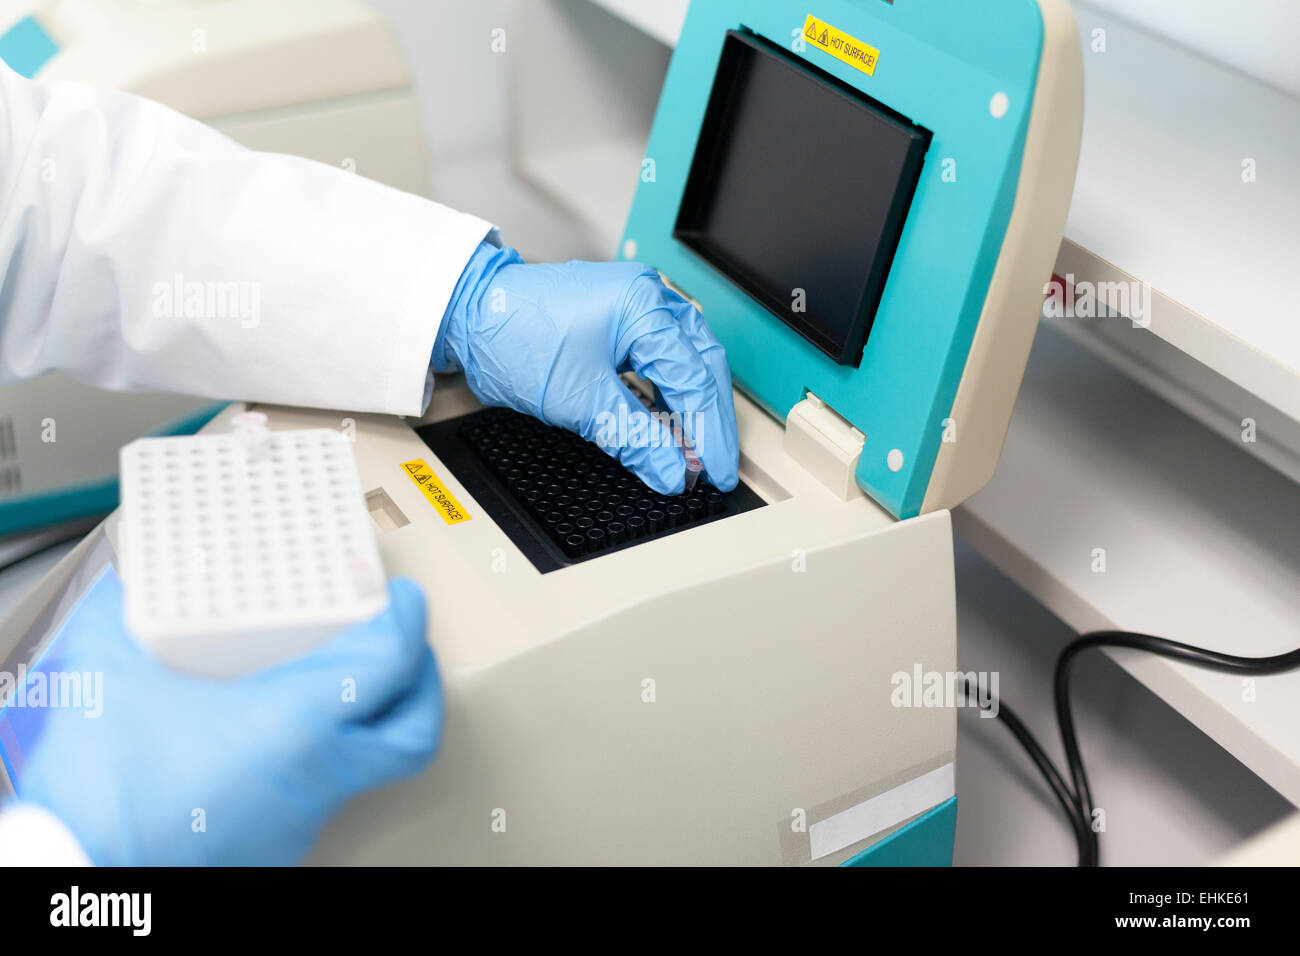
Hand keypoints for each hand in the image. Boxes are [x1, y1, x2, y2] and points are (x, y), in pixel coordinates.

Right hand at [15, 568, 439, 865]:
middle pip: (415, 732)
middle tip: (404, 649)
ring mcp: (301, 819)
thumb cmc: (99, 794)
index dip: (407, 622)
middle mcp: (315, 778)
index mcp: (294, 725)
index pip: (390, 664)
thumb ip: (121, 618)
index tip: (402, 601)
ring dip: (368, 726)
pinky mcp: (275, 847)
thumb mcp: (109, 678)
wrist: (71, 870)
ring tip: (342, 688)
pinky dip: (321, 761)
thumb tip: (123, 590)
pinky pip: (322, 797)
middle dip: (422, 685)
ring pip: (369, 769)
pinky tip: (284, 741)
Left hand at [435, 243, 739, 493]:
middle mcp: (648, 297)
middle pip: (701, 365)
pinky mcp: (619, 320)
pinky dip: (668, 394)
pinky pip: (660, 359)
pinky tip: (669, 424)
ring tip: (694, 451)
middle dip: (710, 421)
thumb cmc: (512, 336)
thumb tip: (671, 471)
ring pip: (685, 362)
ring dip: (691, 408)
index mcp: (645, 305)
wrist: (467, 316)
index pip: (694, 378)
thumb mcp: (578, 399)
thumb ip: (634, 437)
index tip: (712, 474)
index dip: (707, 433)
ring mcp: (635, 306)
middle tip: (713, 467)